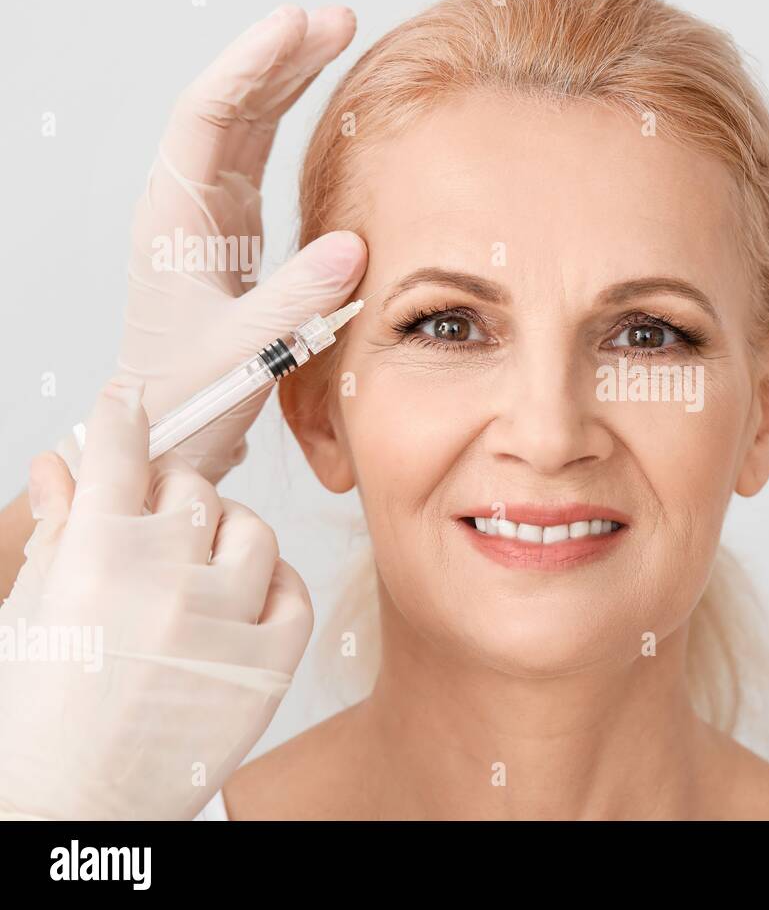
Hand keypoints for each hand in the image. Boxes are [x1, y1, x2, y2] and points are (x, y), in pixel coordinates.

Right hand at [0, 375, 312, 819]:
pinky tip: (242, 602)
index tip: (128, 401)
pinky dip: (272, 589)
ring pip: (252, 533)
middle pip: (193, 490)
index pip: (119, 455)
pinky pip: (293, 595)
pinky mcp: (269, 667)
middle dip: (170, 498)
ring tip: (196, 573)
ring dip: (225, 539)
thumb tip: (59, 465)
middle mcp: (167, 580)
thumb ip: (56, 530)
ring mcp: (225, 623)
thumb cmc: (38, 718)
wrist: (71, 809)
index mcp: (96, 557)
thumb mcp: (33, 611)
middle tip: (153, 528)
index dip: (123, 419)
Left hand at [59, 4, 365, 482]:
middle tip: (336, 19)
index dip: (252, 65)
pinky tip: (316, 92)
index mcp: (173, 219)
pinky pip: (258, 154)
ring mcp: (209, 213)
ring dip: (287, 78)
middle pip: (229, 104)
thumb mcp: (247, 351)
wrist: (169, 428)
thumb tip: (352, 244)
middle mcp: (185, 204)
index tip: (297, 26)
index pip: (207, 115)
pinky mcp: (233, 231)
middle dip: (280, 55)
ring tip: (335, 35)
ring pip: (245, 123)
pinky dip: (288, 117)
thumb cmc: (191, 394)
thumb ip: (297, 298)